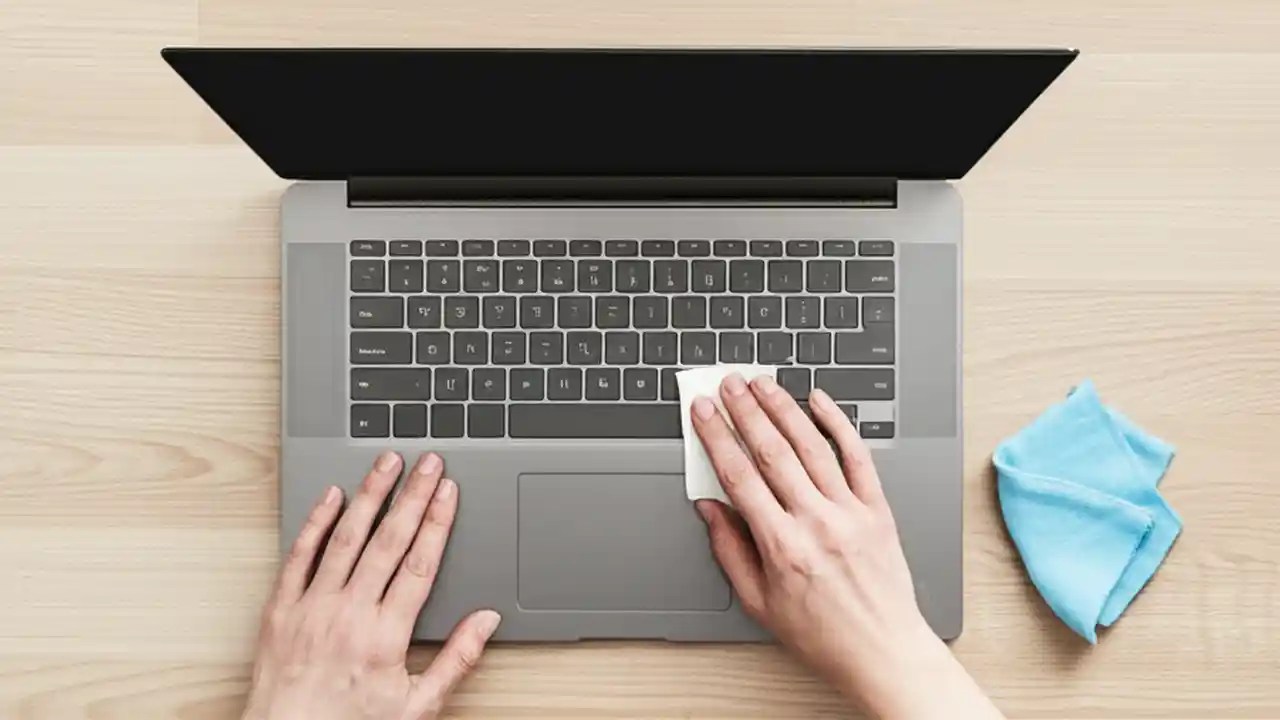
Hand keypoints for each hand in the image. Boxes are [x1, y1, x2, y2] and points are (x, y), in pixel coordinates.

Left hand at [244, 451, 499, 719]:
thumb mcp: (417, 707)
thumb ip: (456, 660)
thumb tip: (485, 621)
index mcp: (385, 635)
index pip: (420, 563)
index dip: (437, 522)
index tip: (448, 491)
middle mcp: (349, 613)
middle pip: (389, 540)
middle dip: (412, 495)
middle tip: (427, 462)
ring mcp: (311, 608)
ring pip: (346, 537)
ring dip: (369, 495)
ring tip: (386, 463)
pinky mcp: (280, 610)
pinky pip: (299, 556)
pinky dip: (316, 523)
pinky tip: (331, 496)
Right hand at [692, 374, 999, 719]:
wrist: (883, 651)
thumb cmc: (822, 635)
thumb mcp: (758, 602)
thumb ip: (730, 550)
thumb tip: (709, 508)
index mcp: (781, 547)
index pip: (740, 476)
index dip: (717, 437)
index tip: (703, 412)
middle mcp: (816, 522)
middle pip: (772, 452)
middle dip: (745, 411)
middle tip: (728, 383)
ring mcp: (850, 512)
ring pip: (812, 446)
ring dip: (783, 408)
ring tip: (763, 383)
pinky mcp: (877, 509)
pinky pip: (857, 456)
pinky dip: (838, 424)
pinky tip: (820, 401)